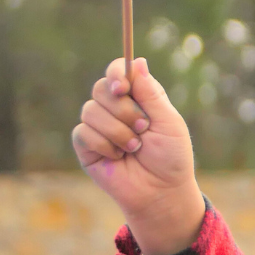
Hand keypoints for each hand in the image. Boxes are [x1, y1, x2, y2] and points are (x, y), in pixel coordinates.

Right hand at [72, 58, 205, 254]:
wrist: (161, 192)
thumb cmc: (171, 158)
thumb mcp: (168, 123)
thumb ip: (151, 94)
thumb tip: (137, 61)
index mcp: (138, 97)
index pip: (117, 71)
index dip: (116, 74)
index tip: (122, 87)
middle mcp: (116, 108)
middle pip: (100, 88)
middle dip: (122, 109)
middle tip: (142, 127)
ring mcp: (99, 126)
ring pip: (91, 110)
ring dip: (118, 131)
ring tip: (135, 148)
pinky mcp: (86, 146)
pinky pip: (83, 132)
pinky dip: (104, 145)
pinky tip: (118, 157)